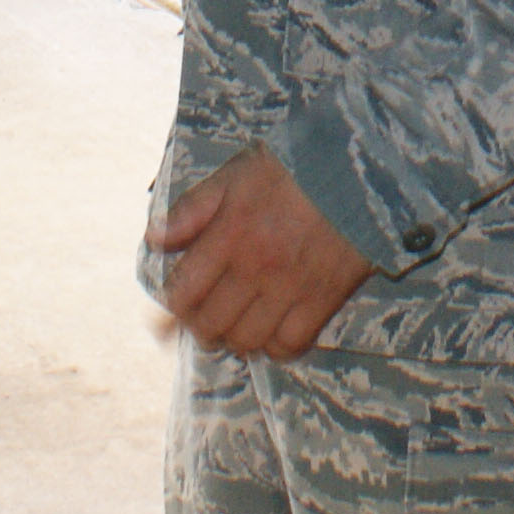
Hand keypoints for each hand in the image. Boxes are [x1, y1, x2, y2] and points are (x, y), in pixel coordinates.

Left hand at [149, 145, 375, 359]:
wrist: (359, 172)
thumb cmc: (292, 168)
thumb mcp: (234, 175)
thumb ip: (192, 209)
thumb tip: (154, 239)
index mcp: (230, 234)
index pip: (183, 294)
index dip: (170, 310)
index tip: (169, 313)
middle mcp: (256, 267)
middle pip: (210, 325)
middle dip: (199, 327)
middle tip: (204, 318)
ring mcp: (290, 288)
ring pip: (247, 340)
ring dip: (235, 338)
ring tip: (236, 325)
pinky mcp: (323, 300)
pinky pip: (290, 344)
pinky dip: (276, 345)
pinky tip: (273, 330)